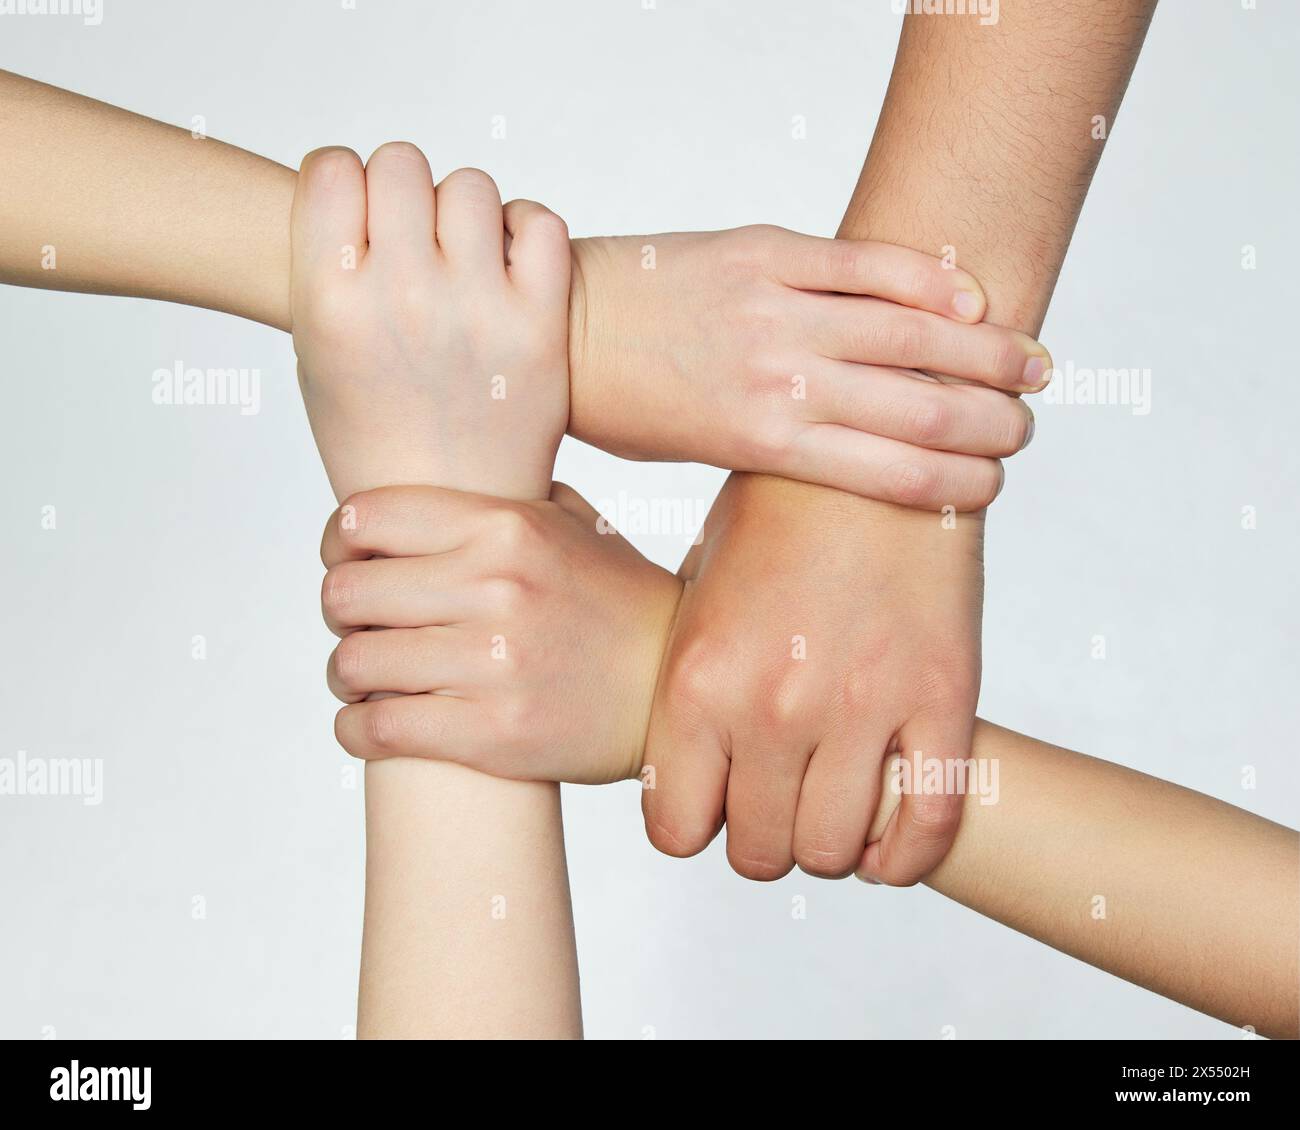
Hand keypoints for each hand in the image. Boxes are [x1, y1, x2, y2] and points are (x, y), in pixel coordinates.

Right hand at [291, 144, 569, 500]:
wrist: (450, 508)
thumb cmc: (376, 434)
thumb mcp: (317, 355)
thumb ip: (329, 271)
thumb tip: (353, 188)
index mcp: (330, 305)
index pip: (330, 169)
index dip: (344, 186)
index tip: (357, 218)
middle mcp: (403, 298)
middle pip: (401, 162)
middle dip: (403, 193)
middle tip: (413, 242)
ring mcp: (478, 310)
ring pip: (471, 184)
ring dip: (464, 212)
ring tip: (462, 261)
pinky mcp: (539, 326)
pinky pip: (539, 222)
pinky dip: (524, 232)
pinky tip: (508, 267)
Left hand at [318, 483, 680, 784]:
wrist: (674, 691)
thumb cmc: (619, 604)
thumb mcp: (572, 524)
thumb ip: (498, 499)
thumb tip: (422, 490)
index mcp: (505, 527)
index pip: (365, 517)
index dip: (339, 543)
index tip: (348, 562)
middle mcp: (495, 587)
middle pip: (345, 593)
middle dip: (340, 613)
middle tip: (360, 626)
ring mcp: (493, 663)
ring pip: (352, 664)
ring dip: (346, 675)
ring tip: (365, 679)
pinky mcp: (493, 733)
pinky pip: (378, 728)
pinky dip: (355, 730)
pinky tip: (367, 723)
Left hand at [569, 228, 1045, 508]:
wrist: (562, 329)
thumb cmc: (629, 407)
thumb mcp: (704, 454)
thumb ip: (784, 455)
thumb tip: (860, 462)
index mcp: (765, 443)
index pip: (894, 472)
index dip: (960, 484)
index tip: (994, 487)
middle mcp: (781, 378)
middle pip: (922, 406)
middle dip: (990, 422)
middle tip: (1026, 428)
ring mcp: (777, 308)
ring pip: (911, 332)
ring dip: (986, 352)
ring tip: (1031, 365)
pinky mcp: (766, 251)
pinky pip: (866, 262)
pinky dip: (927, 281)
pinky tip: (970, 298)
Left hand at [642, 474, 982, 883]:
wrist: (874, 439)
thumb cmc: (776, 518)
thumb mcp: (697, 594)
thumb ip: (687, 690)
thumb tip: (686, 773)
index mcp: (701, 676)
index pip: (677, 829)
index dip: (694, 826)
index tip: (714, 803)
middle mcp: (775, 703)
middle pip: (758, 851)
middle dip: (761, 838)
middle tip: (776, 805)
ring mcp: (864, 704)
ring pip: (831, 853)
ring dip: (826, 846)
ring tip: (828, 809)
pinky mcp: (943, 695)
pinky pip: (929, 824)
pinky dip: (903, 855)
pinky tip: (886, 839)